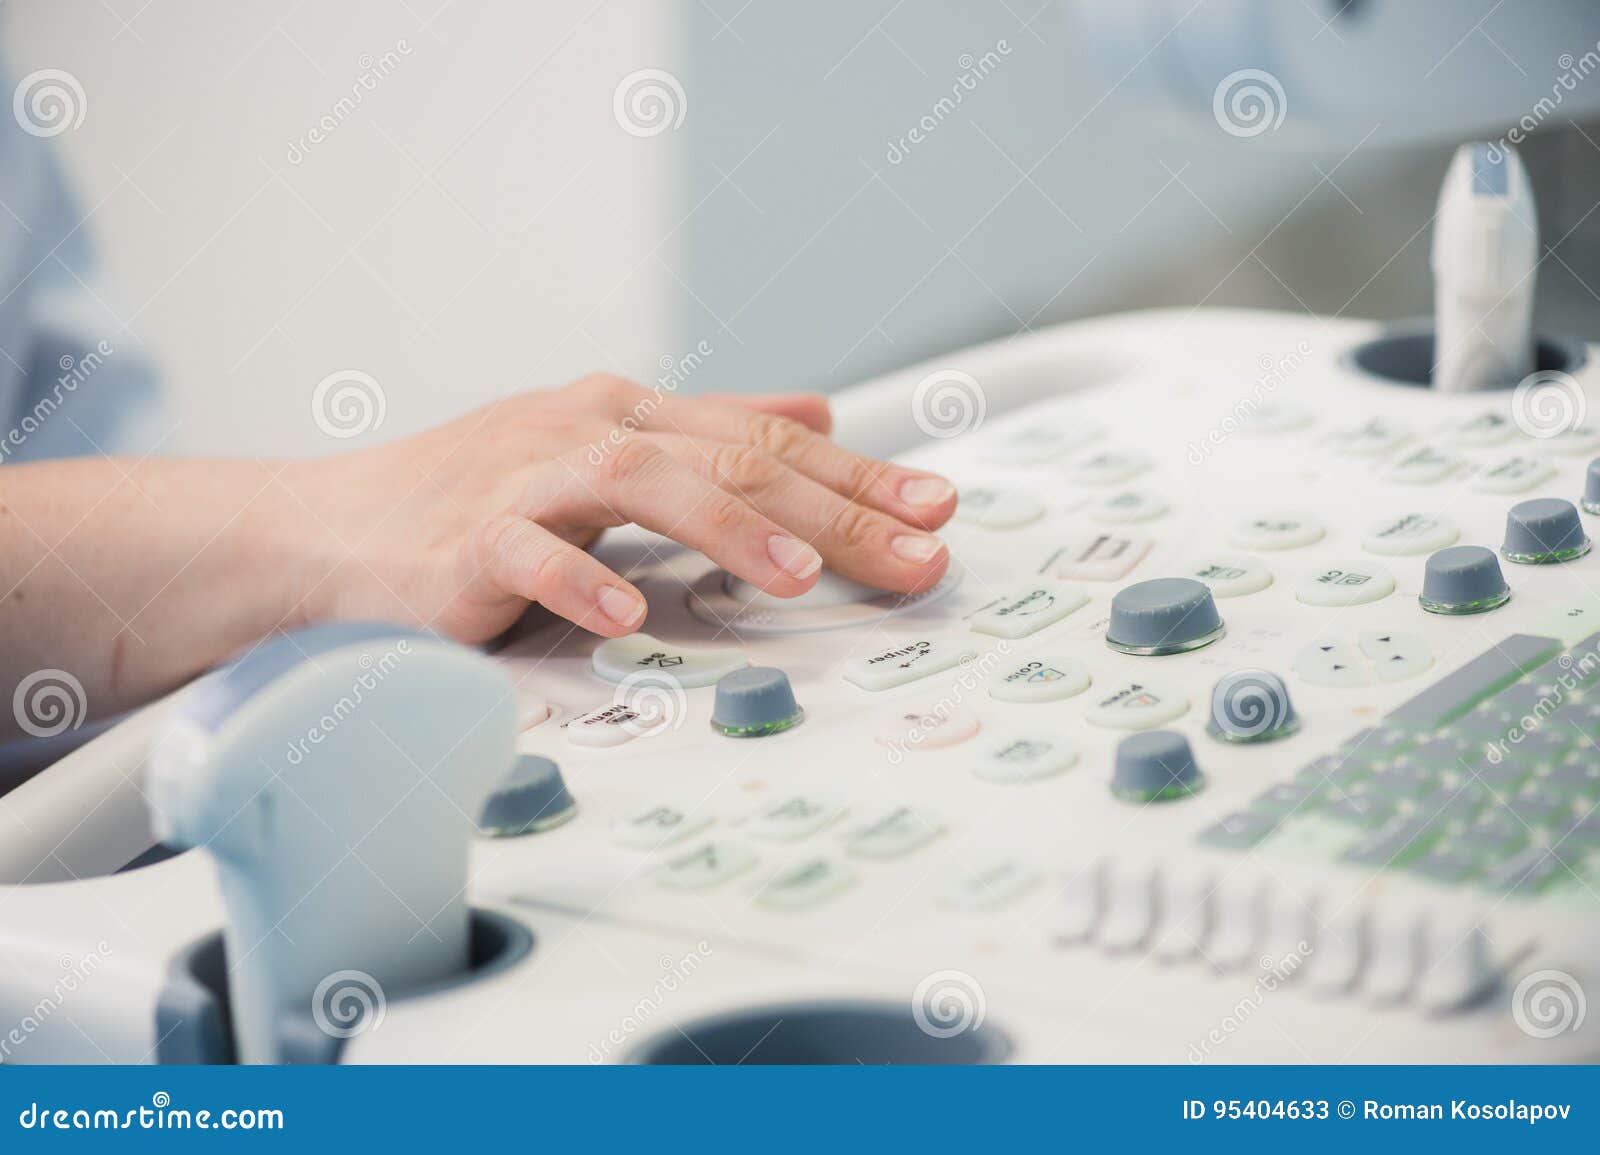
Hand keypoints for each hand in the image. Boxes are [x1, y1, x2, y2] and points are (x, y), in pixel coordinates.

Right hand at [286, 374, 956, 643]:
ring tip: (795, 574)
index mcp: (629, 414)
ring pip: (638, 482)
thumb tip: (819, 412)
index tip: (933, 509)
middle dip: (828, 507)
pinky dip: (580, 578)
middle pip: (724, 458)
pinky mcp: (465, 543)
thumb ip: (713, 434)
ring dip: (723, 527)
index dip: (856, 474)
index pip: (762, 438)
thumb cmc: (474, 496)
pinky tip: (631, 614)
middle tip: (910, 551)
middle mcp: (587, 432)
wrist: (331, 530)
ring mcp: (525, 481)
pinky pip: (527, 553)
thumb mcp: (606, 448)